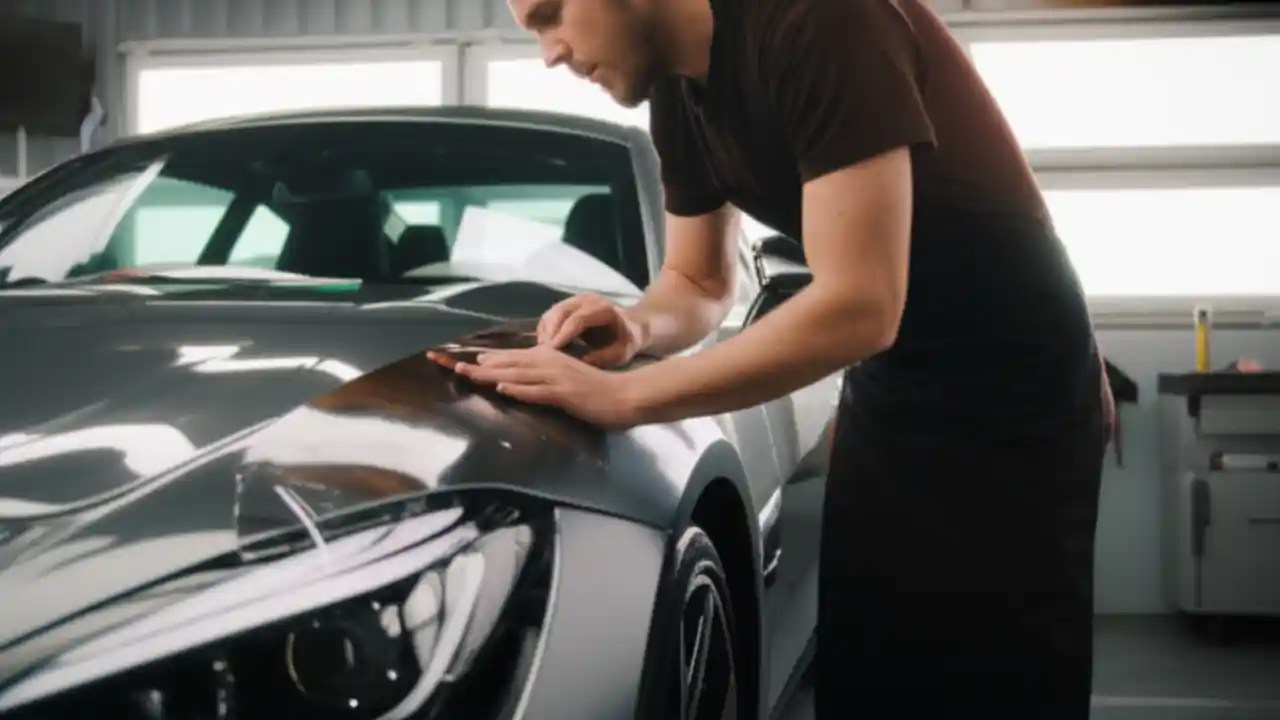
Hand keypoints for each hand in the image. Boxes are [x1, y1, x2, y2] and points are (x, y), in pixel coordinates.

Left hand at [429, 345, 643, 427]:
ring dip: (490, 373)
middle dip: (475, 363)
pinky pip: (537, 391)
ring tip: (465, 371)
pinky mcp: (564, 393)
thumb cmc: (594, 390)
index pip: (508, 357)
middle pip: (505, 362)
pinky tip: (503, 387)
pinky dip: (519, 389)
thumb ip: (538, 378)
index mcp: (546, 358)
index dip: (482, 359)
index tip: (456, 360)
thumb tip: (510, 382)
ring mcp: (556, 377)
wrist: (623, 395)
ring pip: (516, 374)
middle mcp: (548, 362)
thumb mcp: (563, 380)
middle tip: (448, 362)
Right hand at [537, 293, 643, 368]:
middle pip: (560, 312)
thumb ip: (604, 357)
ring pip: (552, 312)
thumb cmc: (627, 340)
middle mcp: (587, 299)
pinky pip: (550, 315)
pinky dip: (545, 329)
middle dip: (550, 334)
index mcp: (603, 309)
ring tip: (543, 352)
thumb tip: (582, 362)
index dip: (563, 335)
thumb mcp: (622, 353)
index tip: (552, 352)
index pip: (577, 319)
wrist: (631, 324)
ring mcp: (576, 300)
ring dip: (545, 332)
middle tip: (543, 354)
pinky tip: (547, 346)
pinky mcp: (568, 304)